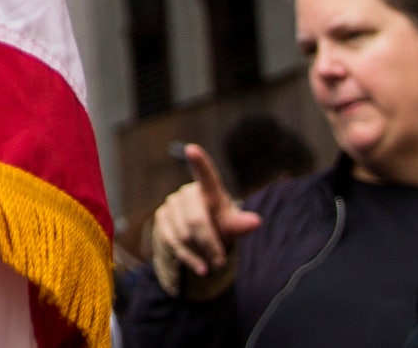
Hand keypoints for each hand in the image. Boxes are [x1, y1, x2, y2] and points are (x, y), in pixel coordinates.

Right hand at [149, 145, 258, 292]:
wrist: (199, 239)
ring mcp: (172, 204)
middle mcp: (188, 192)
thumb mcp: (231, 226)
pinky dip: (188, 258)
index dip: (199, 162)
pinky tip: (199, 267)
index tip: (192, 149)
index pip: (206, 175)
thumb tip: (256, 221)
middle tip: (220, 261)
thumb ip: (240, 223)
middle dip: (209, 243)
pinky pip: (172, 242)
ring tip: (211, 262)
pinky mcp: (161, 217)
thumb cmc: (219, 226)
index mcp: (210, 190)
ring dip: (199, 253)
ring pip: (184, 234)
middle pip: (196, 220)